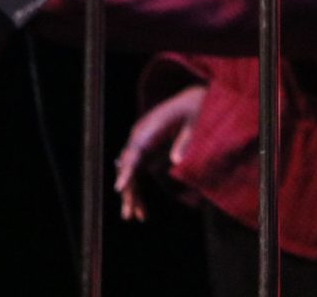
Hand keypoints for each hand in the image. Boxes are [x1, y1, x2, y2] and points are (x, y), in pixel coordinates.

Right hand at [114, 84, 205, 221]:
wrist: (193, 98)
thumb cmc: (194, 107)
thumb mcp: (195, 120)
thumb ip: (186, 139)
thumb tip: (176, 162)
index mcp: (148, 128)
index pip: (133, 152)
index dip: (127, 171)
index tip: (120, 187)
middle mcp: (139, 137)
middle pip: (128, 167)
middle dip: (128, 190)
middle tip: (129, 214)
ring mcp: (141, 146)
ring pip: (132, 175)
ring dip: (133, 196)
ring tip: (136, 217)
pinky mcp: (146, 154)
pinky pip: (138, 175)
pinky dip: (139, 192)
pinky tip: (142, 211)